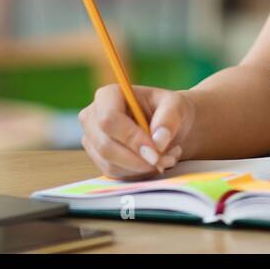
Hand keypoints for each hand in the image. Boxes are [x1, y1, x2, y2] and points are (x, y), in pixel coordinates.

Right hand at [79, 84, 196, 179]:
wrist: (167, 124)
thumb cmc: (169, 109)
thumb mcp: (176, 105)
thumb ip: (169, 118)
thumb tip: (158, 142)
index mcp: (108, 95)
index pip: (108, 119)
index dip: (131, 138)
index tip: (155, 151)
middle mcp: (93, 116)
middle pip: (106, 146)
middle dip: (139, 159)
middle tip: (167, 159)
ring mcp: (92, 139)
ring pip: (111, 164)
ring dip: (142, 167)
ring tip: (167, 157)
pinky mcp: (99, 159)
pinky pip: (115, 173)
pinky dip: (139, 173)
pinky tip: (155, 162)